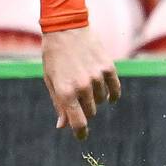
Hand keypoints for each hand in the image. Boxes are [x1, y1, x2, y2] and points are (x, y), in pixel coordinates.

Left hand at [41, 25, 120, 140]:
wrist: (66, 28)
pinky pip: (115, 90)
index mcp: (65, 91)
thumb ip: (58, 104)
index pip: (77, 122)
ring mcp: (97, 77)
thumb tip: (63, 126)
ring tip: (86, 83)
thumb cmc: (54, 56)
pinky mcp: (108, 68)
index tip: (82, 136)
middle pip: (90, 112)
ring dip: (95, 98)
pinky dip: (112, 94)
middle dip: (84, 109)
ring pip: (101, 101)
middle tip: (78, 96)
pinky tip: (109, 95)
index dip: (80, 133)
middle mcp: (82, 86)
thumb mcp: (51, 80)